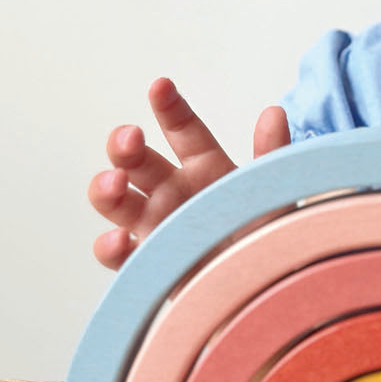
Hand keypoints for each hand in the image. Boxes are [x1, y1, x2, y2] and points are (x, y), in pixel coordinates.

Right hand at [88, 78, 289, 270]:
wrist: (266, 294)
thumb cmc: (269, 240)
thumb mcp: (273, 195)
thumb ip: (272, 155)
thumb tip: (274, 112)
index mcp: (205, 168)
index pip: (182, 130)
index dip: (169, 107)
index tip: (160, 86)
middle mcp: (174, 193)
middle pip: (136, 160)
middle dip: (125, 145)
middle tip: (132, 139)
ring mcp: (156, 227)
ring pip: (116, 200)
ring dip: (106, 187)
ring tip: (115, 182)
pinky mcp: (148, 264)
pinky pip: (117, 253)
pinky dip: (110, 245)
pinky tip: (120, 238)